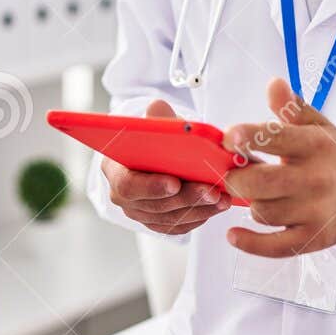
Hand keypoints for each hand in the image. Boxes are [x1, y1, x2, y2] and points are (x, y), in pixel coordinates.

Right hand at [101, 99, 231, 234]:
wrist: (155, 156)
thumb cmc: (151, 141)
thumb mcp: (152, 125)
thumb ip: (155, 118)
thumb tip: (157, 107)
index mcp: (115, 170)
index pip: (128, 185)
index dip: (151, 186)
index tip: (175, 183)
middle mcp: (123, 197)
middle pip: (154, 206)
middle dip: (186, 198)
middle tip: (210, 190)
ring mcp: (140, 213)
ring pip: (170, 218)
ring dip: (199, 209)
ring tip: (221, 197)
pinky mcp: (158, 223)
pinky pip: (179, 226)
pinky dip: (200, 216)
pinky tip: (217, 205)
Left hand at [221, 77, 335, 256]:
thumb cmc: (330, 155)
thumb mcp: (317, 126)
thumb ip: (292, 108)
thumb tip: (273, 84)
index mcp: (315, 146)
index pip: (279, 138)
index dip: (250, 137)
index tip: (229, 136)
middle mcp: (317, 179)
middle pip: (262, 183)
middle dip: (237, 178)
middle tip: (232, 173)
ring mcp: (316, 212)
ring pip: (263, 212)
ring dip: (250, 203)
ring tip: (256, 194)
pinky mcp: (313, 239)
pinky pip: (275, 247)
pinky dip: (250, 243)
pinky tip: (234, 235)